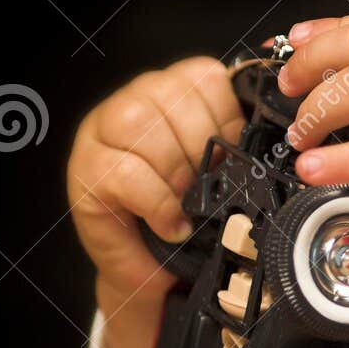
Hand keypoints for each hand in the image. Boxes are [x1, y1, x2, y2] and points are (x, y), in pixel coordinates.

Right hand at [68, 56, 244, 300]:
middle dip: (200, 147)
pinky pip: (125, 172)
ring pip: (141, 123)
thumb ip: (230, 142)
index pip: (202, 76)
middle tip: (207, 187)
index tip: (232, 158)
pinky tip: (170, 225)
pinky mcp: (85, 170)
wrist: (149, 271)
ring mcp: (101, 132)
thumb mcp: (214, 173)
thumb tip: (263, 136)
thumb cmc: (183, 217)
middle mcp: (132, 102)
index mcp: (170, 94)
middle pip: (170, 95)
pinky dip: (157, 203)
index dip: (226, 117)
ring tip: (186, 206)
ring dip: (175, 171)